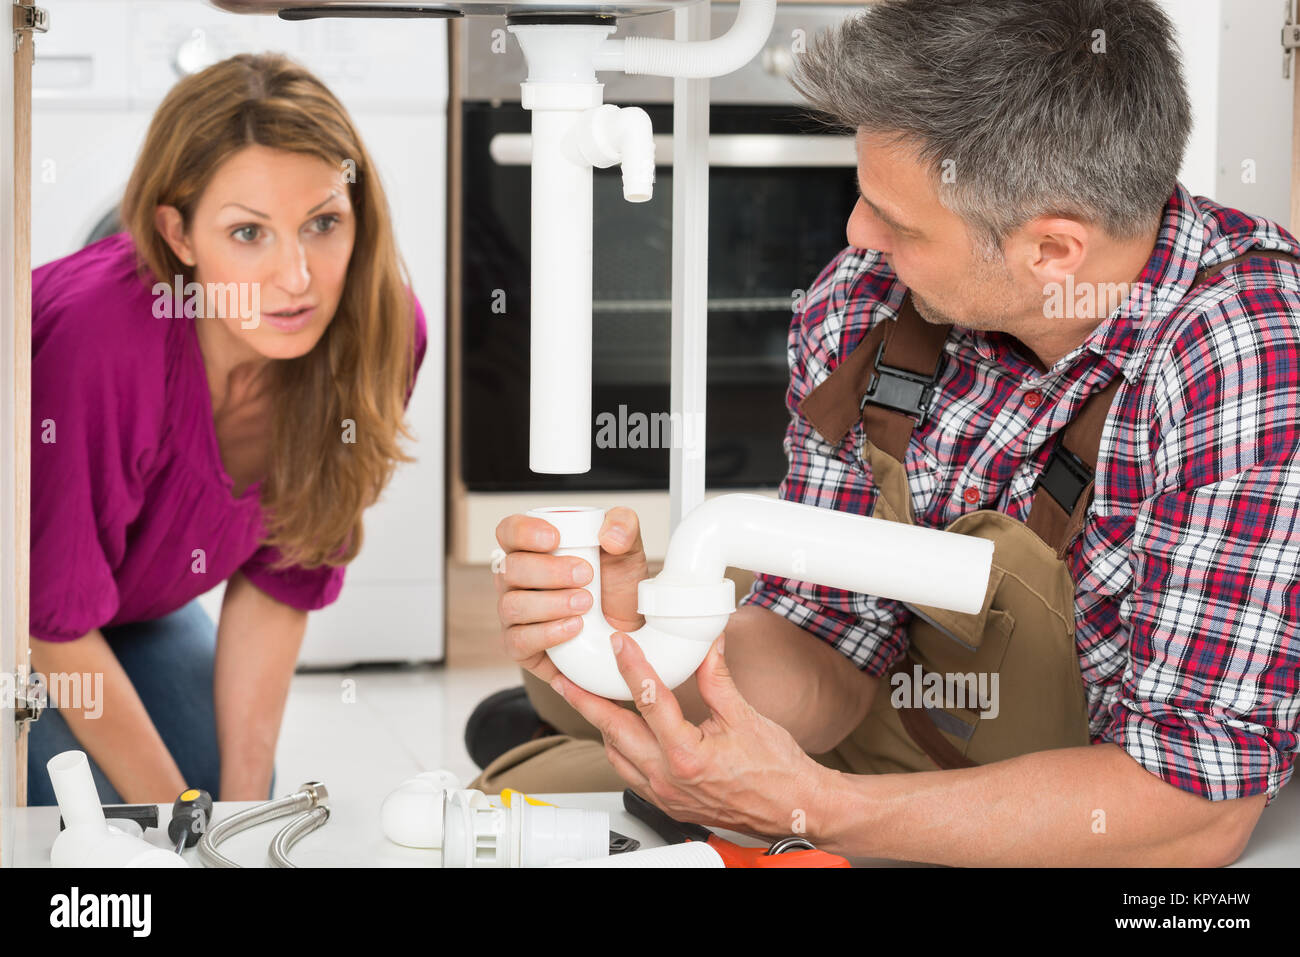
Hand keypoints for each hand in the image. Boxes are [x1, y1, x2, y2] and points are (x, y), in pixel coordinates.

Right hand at [493, 506, 647, 683]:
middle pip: (511, 569)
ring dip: (551, 603)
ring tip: (585, 603)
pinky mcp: (520, 645)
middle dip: (550, 571)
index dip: (524, 532)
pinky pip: (518, 640)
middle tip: (586, 575)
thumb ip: (623, 526)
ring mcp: (514, 613)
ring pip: (512, 605)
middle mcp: (516, 579)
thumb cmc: (614, 587)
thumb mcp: (627, 549)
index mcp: (532, 548)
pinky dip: (548, 633)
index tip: (555, 538)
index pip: (508, 531)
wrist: (625, 630)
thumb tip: (609, 535)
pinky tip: (575, 626)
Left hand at [549, 628, 836, 841]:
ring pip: (616, 756)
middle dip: (586, 703)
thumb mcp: (745, 716)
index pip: (649, 701)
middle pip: (613, 732)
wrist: (793, 808)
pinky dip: (619, 749)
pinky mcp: (667, 802)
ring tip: (588, 699)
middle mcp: (669, 778)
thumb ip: (717, 678)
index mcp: (688, 754)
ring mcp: (665, 794)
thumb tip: (708, 643)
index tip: (618, 644)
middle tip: (566, 679)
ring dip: (601, 727)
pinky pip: (630, 773)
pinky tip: (621, 732)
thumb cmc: (776, 771)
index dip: (631, 667)